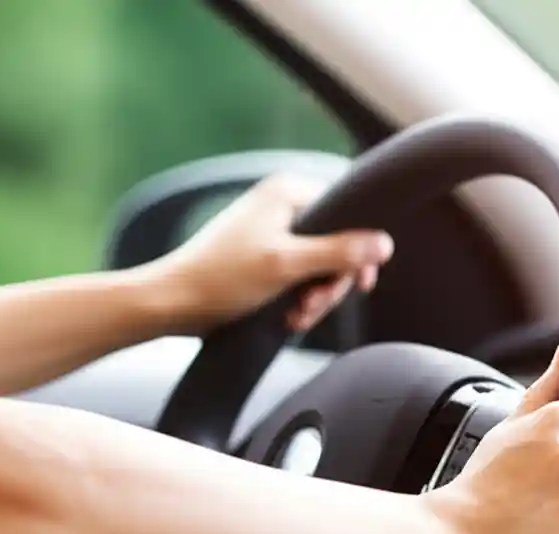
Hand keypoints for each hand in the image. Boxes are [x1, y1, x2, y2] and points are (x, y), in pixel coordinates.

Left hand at [148, 175, 393, 333]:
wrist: (172, 302)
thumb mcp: (287, 265)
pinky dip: (299, 298)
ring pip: (321, 264)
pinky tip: (287, 316)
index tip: (356, 286)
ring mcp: (274, 230)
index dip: (357, 253)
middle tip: (311, 308)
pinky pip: (301, 274)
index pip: (349, 215)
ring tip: (296, 317)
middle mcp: (283, 204)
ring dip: (315, 297)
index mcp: (288, 191)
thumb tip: (385, 244)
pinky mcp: (265, 255)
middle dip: (330, 284)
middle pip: (338, 244)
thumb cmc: (222, 279)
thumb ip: (339, 252)